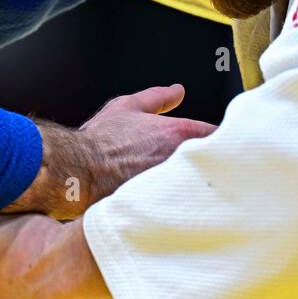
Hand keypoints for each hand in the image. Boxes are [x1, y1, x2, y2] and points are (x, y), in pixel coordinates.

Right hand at [79, 82, 215, 192]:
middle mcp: (181, 158)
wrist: (78, 171)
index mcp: (178, 133)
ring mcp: (174, 184)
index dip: (219, 138)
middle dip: (212, 163)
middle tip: (202, 164)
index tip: (214, 141)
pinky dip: (181, 202)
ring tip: (183, 185)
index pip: (219, 135)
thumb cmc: (100, 140)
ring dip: (196, 183)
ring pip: (199, 184)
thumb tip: (177, 91)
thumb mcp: (127, 107)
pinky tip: (170, 203)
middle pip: (216, 162)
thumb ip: (158, 97)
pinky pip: (182, 203)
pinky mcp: (164, 206)